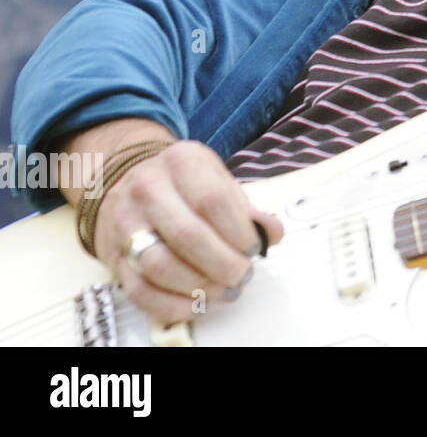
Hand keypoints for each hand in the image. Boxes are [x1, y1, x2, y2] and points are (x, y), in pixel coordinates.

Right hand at [60, 119, 283, 325]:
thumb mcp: (215, 178)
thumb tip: (271, 234)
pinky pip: (139, 290)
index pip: (213, 200)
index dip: (239, 231)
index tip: (254, 248)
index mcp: (181, 163)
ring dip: (199, 287)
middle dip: (223, 264)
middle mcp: (147, 189)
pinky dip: (171, 304)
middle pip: (188, 235)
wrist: (125, 179)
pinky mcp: (113, 256)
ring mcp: (125, 223)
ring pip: (160, 266)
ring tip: (224, 290)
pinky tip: (196, 303)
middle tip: (243, 274)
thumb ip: (244, 208)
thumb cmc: (182, 183)